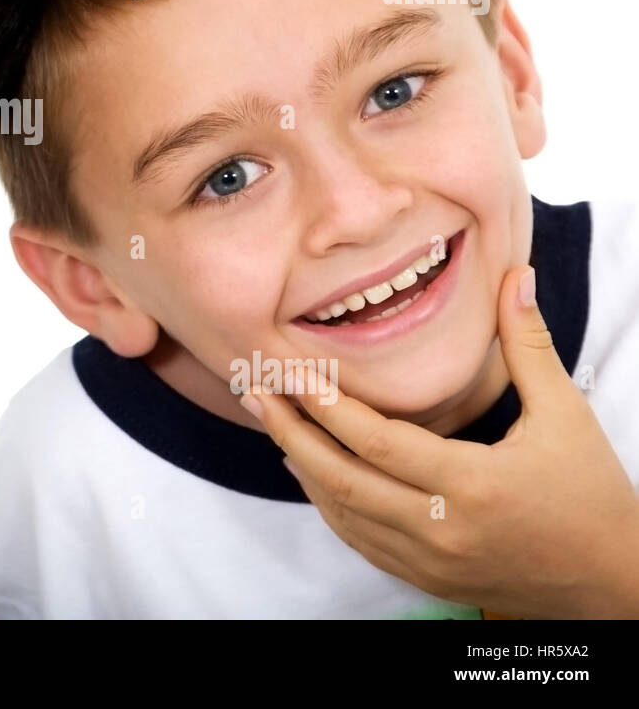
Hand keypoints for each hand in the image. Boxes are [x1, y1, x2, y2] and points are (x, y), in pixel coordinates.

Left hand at [244, 265, 638, 617]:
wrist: (612, 582)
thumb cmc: (591, 495)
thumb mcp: (565, 415)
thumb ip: (528, 345)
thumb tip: (517, 275)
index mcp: (474, 485)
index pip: (377, 443)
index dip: (326, 406)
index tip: (289, 371)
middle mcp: (443, 529)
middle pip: (341, 480)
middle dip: (291, 432)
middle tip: (254, 393)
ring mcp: (429, 560)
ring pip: (342, 513)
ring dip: (302, 465)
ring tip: (272, 420)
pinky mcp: (425, 577)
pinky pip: (358, 540)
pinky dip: (327, 502)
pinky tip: (309, 469)